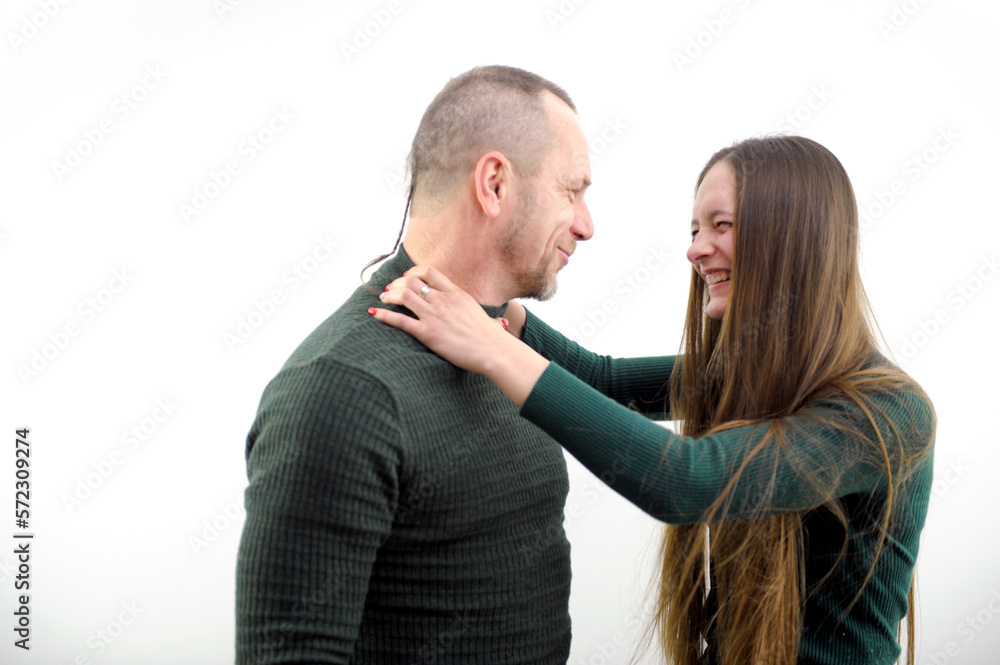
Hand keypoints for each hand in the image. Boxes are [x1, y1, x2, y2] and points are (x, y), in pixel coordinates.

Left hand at [369, 266, 513, 375]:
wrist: (493, 350)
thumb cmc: (491, 337)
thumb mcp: (479, 313)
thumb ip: (468, 308)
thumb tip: (477, 314)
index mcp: (456, 293)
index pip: (430, 272)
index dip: (414, 272)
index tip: (408, 276)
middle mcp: (443, 301)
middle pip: (412, 281)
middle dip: (397, 282)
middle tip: (390, 289)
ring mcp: (434, 316)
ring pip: (403, 295)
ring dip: (389, 295)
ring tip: (383, 299)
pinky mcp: (428, 333)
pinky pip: (400, 320)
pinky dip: (384, 315)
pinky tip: (374, 313)